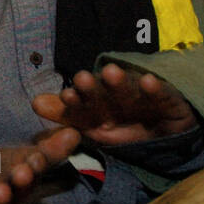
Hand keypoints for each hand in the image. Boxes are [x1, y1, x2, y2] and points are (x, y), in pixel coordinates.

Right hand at [0, 126, 79, 203]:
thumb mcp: (20, 166)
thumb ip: (47, 153)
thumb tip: (74, 134)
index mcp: (3, 165)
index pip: (20, 159)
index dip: (31, 160)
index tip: (40, 159)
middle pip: (1, 176)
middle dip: (13, 175)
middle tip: (25, 174)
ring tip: (2, 195)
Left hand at [31, 63, 196, 146]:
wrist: (168, 131)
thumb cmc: (126, 123)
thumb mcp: (94, 125)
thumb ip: (66, 115)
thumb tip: (34, 102)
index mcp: (99, 103)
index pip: (84, 101)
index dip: (75, 99)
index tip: (66, 96)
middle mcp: (119, 96)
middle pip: (103, 91)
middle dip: (93, 87)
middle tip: (81, 79)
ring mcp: (143, 96)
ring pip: (129, 89)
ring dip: (119, 82)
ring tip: (110, 72)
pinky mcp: (168, 99)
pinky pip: (161, 93)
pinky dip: (155, 87)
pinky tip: (148, 80)